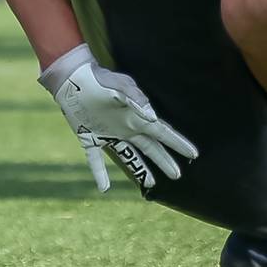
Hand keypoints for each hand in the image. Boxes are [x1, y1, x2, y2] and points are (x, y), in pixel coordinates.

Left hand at [40, 43, 198, 191]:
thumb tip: (153, 118)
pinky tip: (104, 188)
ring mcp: (108, 134)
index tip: (193, 154)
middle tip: (178, 175)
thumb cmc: (100, 80)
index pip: (162, 133)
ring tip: (152, 183)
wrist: (73, 78)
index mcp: (136, 117)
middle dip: (165, 161)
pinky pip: (96, 160)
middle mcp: (126, 128)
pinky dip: (100, 174)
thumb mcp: (121, 87)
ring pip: (129, 157)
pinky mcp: (89, 138)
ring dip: (141, 170)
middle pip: (150, 148)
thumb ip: (137, 100)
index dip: (178, 143)